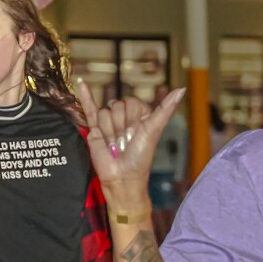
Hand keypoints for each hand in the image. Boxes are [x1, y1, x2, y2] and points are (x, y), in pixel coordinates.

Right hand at [76, 81, 185, 203]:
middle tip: (125, 141)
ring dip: (109, 131)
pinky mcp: (94, 130)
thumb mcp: (154, 129)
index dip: (133, 116)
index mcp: (140, 116)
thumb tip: (181, 90)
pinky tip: (81, 83)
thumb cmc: (140, 157)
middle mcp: (124, 118)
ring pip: (104, 113)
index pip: (132, 102)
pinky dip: (84, 96)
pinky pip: (89, 109)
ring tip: (114, 145)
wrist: (122, 178)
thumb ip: (165, 109)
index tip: (137, 132)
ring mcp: (109, 123)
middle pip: (117, 105)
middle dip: (121, 125)